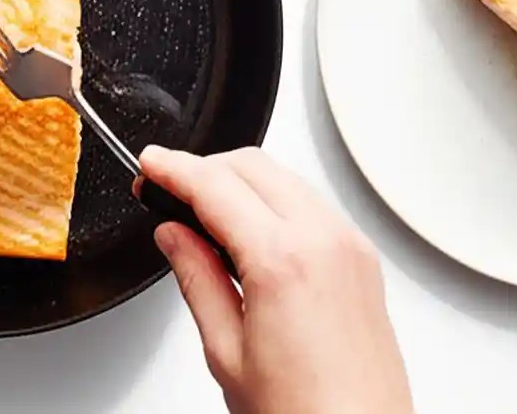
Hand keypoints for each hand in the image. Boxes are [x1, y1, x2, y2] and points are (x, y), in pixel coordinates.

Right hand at [137, 146, 412, 413]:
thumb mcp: (227, 351)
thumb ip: (197, 279)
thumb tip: (175, 236)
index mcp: (284, 261)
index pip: (216, 186)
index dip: (175, 169)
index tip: (152, 165)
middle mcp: (325, 241)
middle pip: (253, 165)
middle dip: (205, 168)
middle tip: (168, 189)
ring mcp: (351, 246)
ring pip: (286, 178)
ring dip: (241, 181)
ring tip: (203, 214)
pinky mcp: (364, 260)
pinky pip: (313, 205)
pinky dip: (275, 201)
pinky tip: (250, 231)